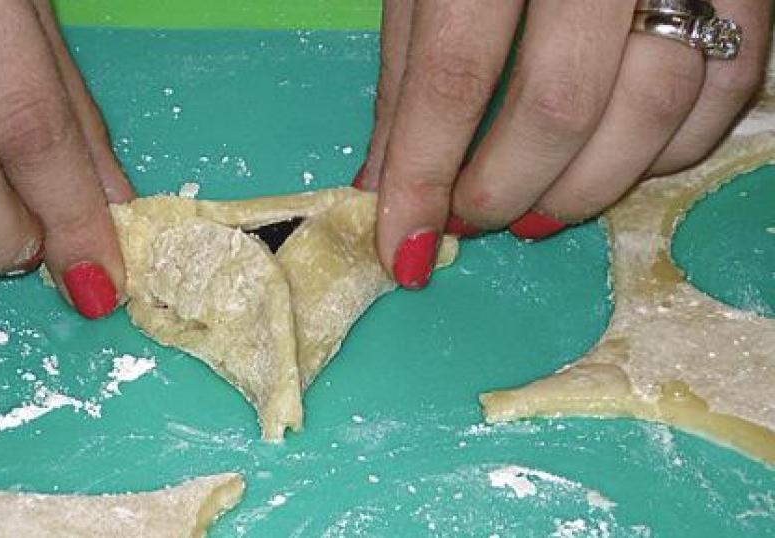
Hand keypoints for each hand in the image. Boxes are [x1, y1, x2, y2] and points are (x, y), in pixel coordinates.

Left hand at [355, 0, 769, 288]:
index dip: (424, 176)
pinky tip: (617, 167)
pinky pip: (729, 88)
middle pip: (558, 103)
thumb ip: (408, 69)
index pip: (451, 74)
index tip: (404, 250)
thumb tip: (384, 183)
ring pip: (654, 105)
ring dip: (587, 188)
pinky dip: (669, 152)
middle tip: (472, 221)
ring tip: (534, 212)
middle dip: (505, 189)